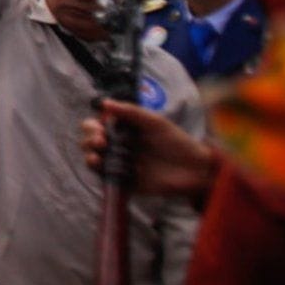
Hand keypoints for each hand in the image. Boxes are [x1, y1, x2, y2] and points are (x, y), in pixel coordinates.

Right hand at [80, 99, 218, 198]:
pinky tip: (102, 168)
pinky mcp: (125, 182)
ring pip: (94, 160)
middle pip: (90, 142)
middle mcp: (117, 147)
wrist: (195, 169)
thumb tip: (104, 102)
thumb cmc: (177, 141)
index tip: (99, 129)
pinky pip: (106, 178)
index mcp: (122, 131)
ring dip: (90, 156)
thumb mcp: (154, 122)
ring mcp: (120, 165)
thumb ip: (130, 112)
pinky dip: (101, 173)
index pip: (96, 126)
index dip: (92, 127)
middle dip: (89, 140)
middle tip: (101, 142)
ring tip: (97, 156)